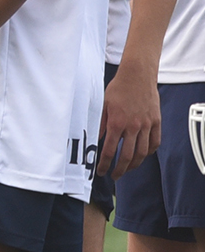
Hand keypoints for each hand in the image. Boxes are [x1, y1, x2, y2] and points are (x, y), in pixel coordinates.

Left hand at [98, 63, 158, 178]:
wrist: (137, 76)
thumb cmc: (118, 89)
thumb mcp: (102, 105)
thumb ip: (100, 124)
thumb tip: (95, 140)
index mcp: (117, 123)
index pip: (110, 151)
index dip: (105, 164)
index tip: (101, 171)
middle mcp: (133, 126)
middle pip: (128, 156)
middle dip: (120, 169)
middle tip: (114, 175)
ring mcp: (147, 125)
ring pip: (143, 152)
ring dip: (135, 164)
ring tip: (128, 169)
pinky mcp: (156, 121)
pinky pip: (155, 141)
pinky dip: (150, 152)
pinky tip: (143, 155)